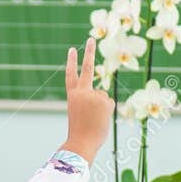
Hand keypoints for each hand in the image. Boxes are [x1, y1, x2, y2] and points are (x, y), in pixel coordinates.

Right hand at [61, 38, 112, 162]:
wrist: (82, 142)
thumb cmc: (80, 131)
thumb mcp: (82, 112)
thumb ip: (91, 100)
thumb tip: (104, 96)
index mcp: (72, 96)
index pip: (71, 75)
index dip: (71, 62)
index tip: (72, 49)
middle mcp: (82, 92)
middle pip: (86, 68)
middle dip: (88, 52)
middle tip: (90, 39)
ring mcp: (94, 95)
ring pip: (103, 97)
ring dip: (101, 108)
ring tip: (94, 120)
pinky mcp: (105, 101)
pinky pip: (109, 103)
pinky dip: (107, 112)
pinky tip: (101, 119)